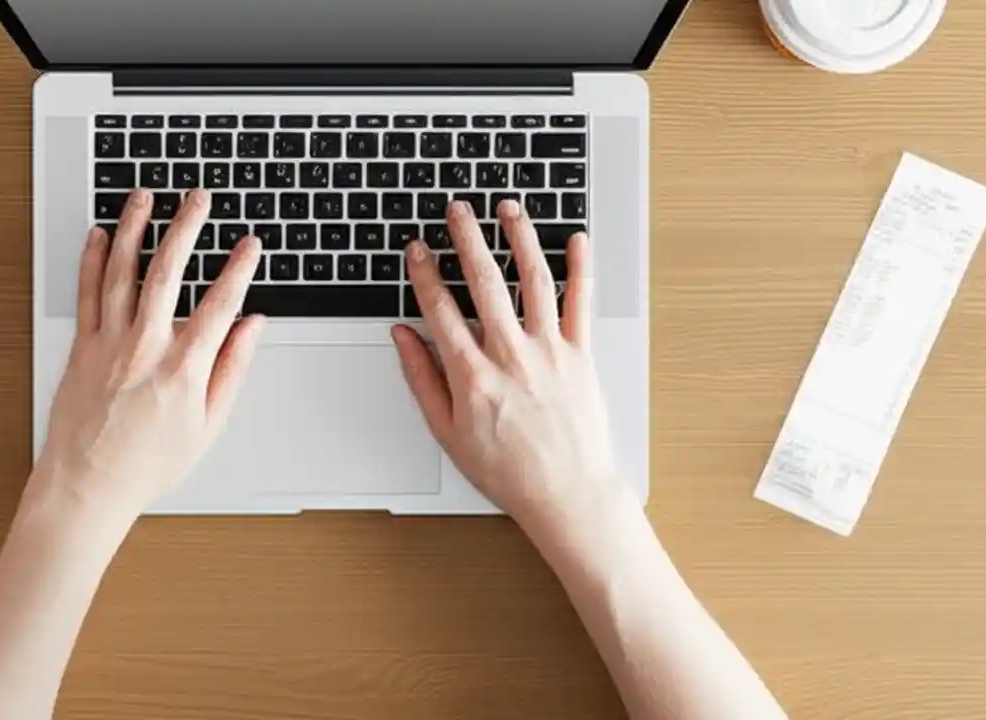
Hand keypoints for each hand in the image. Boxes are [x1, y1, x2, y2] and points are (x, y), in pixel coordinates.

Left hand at [29, 188, 263, 519]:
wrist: (86, 486)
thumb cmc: (147, 464)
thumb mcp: (208, 425)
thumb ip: (232, 370)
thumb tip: (251, 329)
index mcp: (183, 369)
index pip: (219, 304)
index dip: (238, 269)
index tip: (249, 245)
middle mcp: (144, 347)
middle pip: (167, 272)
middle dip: (186, 228)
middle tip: (197, 198)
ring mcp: (108, 343)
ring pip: (122, 272)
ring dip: (135, 228)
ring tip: (145, 198)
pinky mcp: (82, 347)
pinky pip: (87, 293)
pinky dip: (93, 260)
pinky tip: (101, 236)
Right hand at [392, 200, 631, 538]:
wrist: (567, 492)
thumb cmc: (508, 470)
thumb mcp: (447, 431)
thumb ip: (423, 378)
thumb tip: (403, 336)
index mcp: (473, 375)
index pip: (440, 310)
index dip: (425, 274)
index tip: (417, 249)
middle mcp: (511, 355)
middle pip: (484, 281)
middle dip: (467, 238)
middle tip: (457, 209)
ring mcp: (549, 351)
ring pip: (533, 279)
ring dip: (519, 237)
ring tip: (508, 209)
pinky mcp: (581, 354)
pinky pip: (581, 302)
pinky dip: (581, 268)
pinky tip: (577, 240)